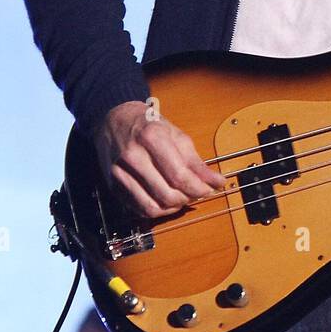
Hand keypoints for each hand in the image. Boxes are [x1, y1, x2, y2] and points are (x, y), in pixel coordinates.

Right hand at [93, 100, 228, 218]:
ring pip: (152, 207)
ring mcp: (120, 172)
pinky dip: (157, 210)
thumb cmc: (149, 126)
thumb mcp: (177, 136)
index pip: (179, 175)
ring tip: (182, 198)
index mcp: (152, 138)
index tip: (210, 189)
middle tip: (196, 193)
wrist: (115, 121)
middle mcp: (133, 156)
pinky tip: (166, 201)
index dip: (198, 188)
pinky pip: (138, 208)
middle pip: (166, 194)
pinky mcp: (113, 185)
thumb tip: (217, 181)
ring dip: (173, 208)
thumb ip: (196, 162)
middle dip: (188, 198)